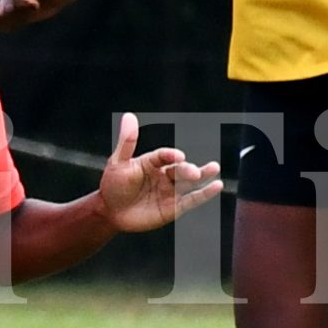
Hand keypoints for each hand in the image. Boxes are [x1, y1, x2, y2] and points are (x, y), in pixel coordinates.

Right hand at [0, 0, 80, 31]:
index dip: (22, 0)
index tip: (36, 7)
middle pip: (5, 2)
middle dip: (18, 13)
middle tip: (34, 13)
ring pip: (0, 14)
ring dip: (12, 21)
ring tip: (26, 20)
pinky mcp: (12, 12)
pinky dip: (7, 26)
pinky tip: (18, 25)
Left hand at [96, 112, 223, 233]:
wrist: (111, 212)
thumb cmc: (114, 185)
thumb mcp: (118, 162)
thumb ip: (127, 141)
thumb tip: (129, 115)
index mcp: (152, 161)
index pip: (164, 155)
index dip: (170, 155)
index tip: (177, 156)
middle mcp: (164, 174)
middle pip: (179, 169)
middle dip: (187, 170)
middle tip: (194, 172)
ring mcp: (170, 190)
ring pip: (189, 182)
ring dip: (203, 175)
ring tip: (214, 168)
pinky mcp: (174, 207)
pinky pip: (192, 200)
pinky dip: (205, 193)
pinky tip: (217, 186)